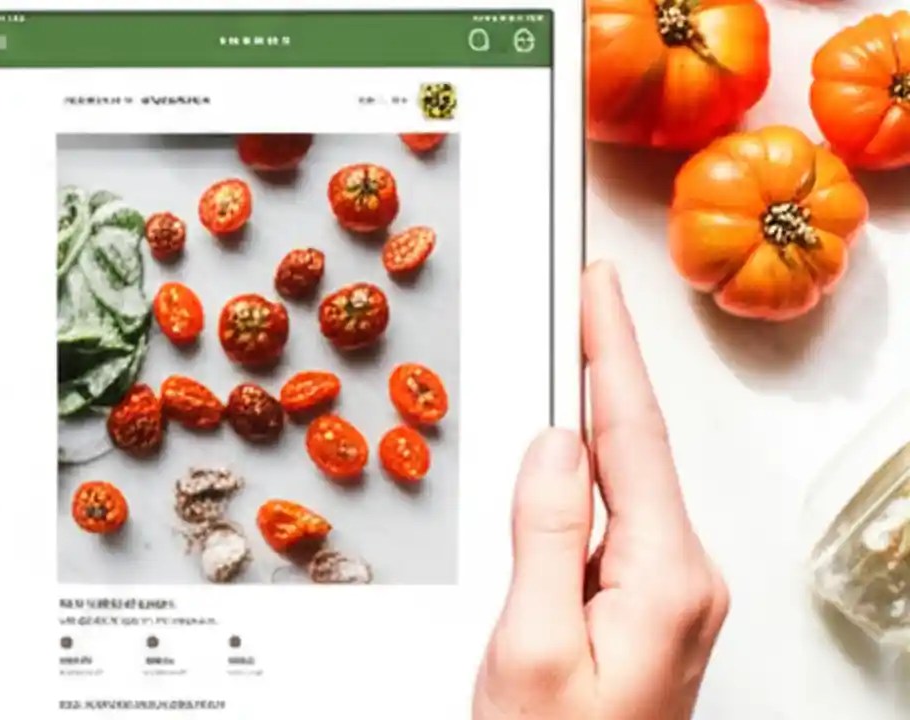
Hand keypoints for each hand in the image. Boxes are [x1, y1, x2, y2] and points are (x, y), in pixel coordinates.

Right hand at [475, 262, 728, 719]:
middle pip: (639, 449)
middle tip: (577, 303)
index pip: (635, 437)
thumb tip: (553, 446)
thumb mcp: (530, 647)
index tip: (599, 290)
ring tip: (564, 361)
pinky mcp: (649, 604)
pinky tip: (566, 454)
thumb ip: (546, 538)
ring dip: (593, 420)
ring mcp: (673, 593)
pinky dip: (589, 474)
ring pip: (627, 481)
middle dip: (606, 369)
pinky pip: (618, 516)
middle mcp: (685, 581)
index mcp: (666, 581)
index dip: (614, 353)